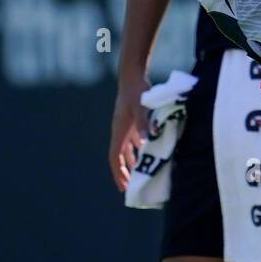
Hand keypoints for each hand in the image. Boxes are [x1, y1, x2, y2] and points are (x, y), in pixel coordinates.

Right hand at [109, 72, 149, 190]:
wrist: (132, 75)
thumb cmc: (137, 91)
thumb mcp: (141, 107)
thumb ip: (144, 123)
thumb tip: (145, 141)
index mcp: (119, 130)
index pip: (115, 157)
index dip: (118, 172)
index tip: (123, 186)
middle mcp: (119, 131)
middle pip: (119, 156)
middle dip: (123, 171)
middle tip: (129, 186)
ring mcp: (125, 126)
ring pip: (126, 149)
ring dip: (130, 162)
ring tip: (137, 175)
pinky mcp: (131, 120)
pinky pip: (132, 140)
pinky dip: (137, 149)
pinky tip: (146, 154)